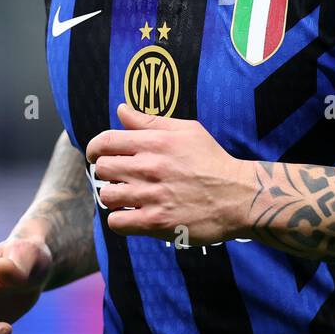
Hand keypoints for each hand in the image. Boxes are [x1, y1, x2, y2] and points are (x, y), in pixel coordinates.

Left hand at [85, 102, 255, 245]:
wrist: (239, 196)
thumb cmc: (212, 160)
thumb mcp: (187, 130)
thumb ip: (150, 121)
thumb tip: (121, 110)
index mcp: (155, 142)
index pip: (106, 141)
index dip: (94, 149)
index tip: (96, 155)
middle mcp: (150, 168)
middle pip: (102, 169)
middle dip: (107, 172)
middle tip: (120, 177)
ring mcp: (152, 196)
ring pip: (107, 196)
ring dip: (114, 197)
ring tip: (129, 197)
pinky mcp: (157, 223)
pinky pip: (117, 222)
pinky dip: (120, 220)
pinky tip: (133, 215)